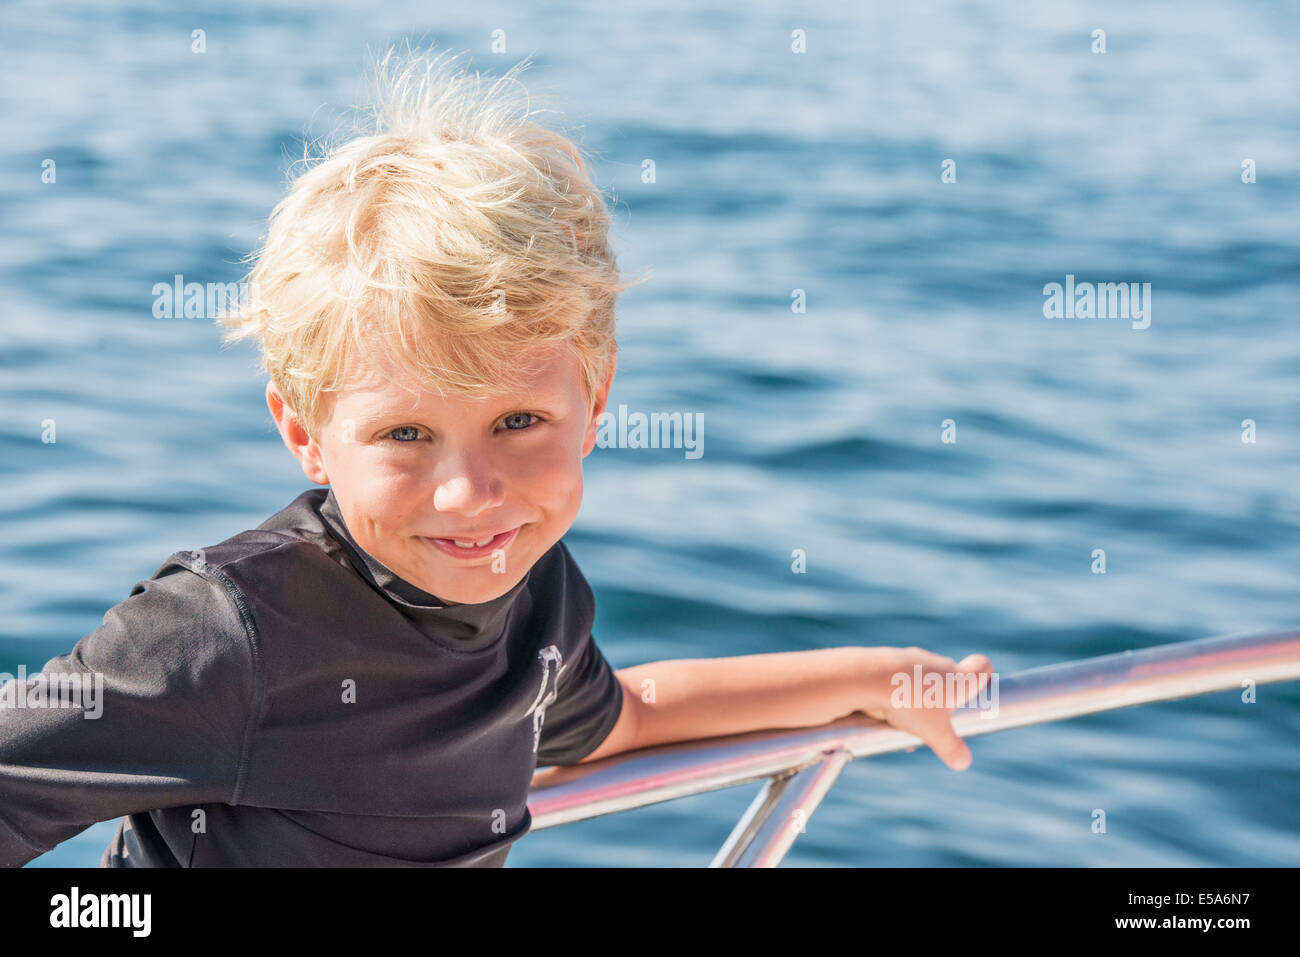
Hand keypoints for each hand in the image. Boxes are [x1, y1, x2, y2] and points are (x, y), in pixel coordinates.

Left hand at [861, 646, 993, 770]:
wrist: (870, 678)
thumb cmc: (911, 704)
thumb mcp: (934, 732)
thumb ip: (950, 747)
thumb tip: (963, 762)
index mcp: (957, 677)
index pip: (982, 665)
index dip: (984, 675)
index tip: (978, 689)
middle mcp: (937, 663)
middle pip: (950, 675)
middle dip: (946, 696)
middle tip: (936, 719)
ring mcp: (913, 659)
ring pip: (922, 678)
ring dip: (919, 696)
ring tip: (906, 722)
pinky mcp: (890, 660)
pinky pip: (900, 677)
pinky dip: (898, 691)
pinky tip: (887, 711)